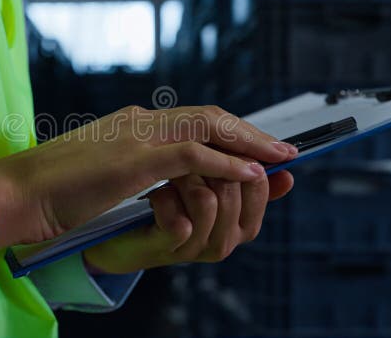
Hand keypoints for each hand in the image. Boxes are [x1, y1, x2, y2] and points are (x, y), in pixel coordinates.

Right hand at [0, 105, 296, 249]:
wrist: (18, 192)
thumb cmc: (53, 189)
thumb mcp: (102, 172)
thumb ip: (132, 166)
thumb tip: (159, 177)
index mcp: (132, 123)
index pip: (192, 119)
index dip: (230, 132)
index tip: (256, 146)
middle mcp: (139, 120)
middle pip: (208, 117)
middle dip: (250, 132)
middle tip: (282, 149)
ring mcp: (137, 135)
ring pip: (207, 128)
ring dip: (249, 144)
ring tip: (279, 159)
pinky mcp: (136, 157)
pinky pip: (193, 155)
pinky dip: (227, 163)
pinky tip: (251, 173)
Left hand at [82, 169, 294, 273]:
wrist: (108, 236)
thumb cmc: (155, 204)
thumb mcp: (194, 179)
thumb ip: (229, 168)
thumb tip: (282, 163)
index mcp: (236, 220)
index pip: (260, 186)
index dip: (255, 158)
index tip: (233, 139)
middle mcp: (221, 237)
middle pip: (236, 191)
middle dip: (213, 161)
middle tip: (191, 151)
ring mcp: (192, 246)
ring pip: (209, 202)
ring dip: (187, 179)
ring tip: (169, 176)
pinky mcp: (163, 250)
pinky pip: (180, 222)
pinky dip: (164, 200)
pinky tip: (152, 197)